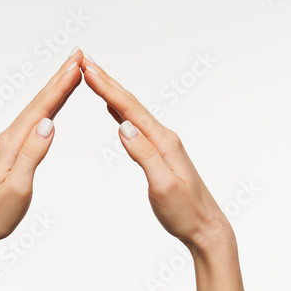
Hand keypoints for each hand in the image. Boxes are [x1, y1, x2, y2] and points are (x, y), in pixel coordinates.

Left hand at [0, 51, 83, 258]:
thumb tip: (48, 123)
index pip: (42, 108)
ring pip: (35, 111)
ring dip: (53, 91)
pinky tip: (49, 110)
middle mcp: (8, 139)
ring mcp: (7, 146)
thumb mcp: (17, 187)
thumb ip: (32, 154)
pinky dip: (44, 110)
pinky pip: (31, 124)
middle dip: (60, 78)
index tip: (77, 63)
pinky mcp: (8, 155)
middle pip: (39, 103)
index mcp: (12, 144)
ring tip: (69, 74)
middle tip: (78, 55)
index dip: (61, 84)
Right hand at [81, 57, 235, 254]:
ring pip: (132, 113)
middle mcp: (164, 138)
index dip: (107, 88)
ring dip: (113, 94)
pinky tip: (115, 110)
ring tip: (95, 78)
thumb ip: (144, 155)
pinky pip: (136, 127)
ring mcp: (163, 145)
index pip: (130, 110)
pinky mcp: (160, 155)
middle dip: (107, 82)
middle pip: (131, 104)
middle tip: (85, 62)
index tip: (87, 69)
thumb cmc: (185, 212)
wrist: (205, 229)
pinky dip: (122, 113)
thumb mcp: (162, 186)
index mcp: (163, 142)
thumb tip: (124, 127)